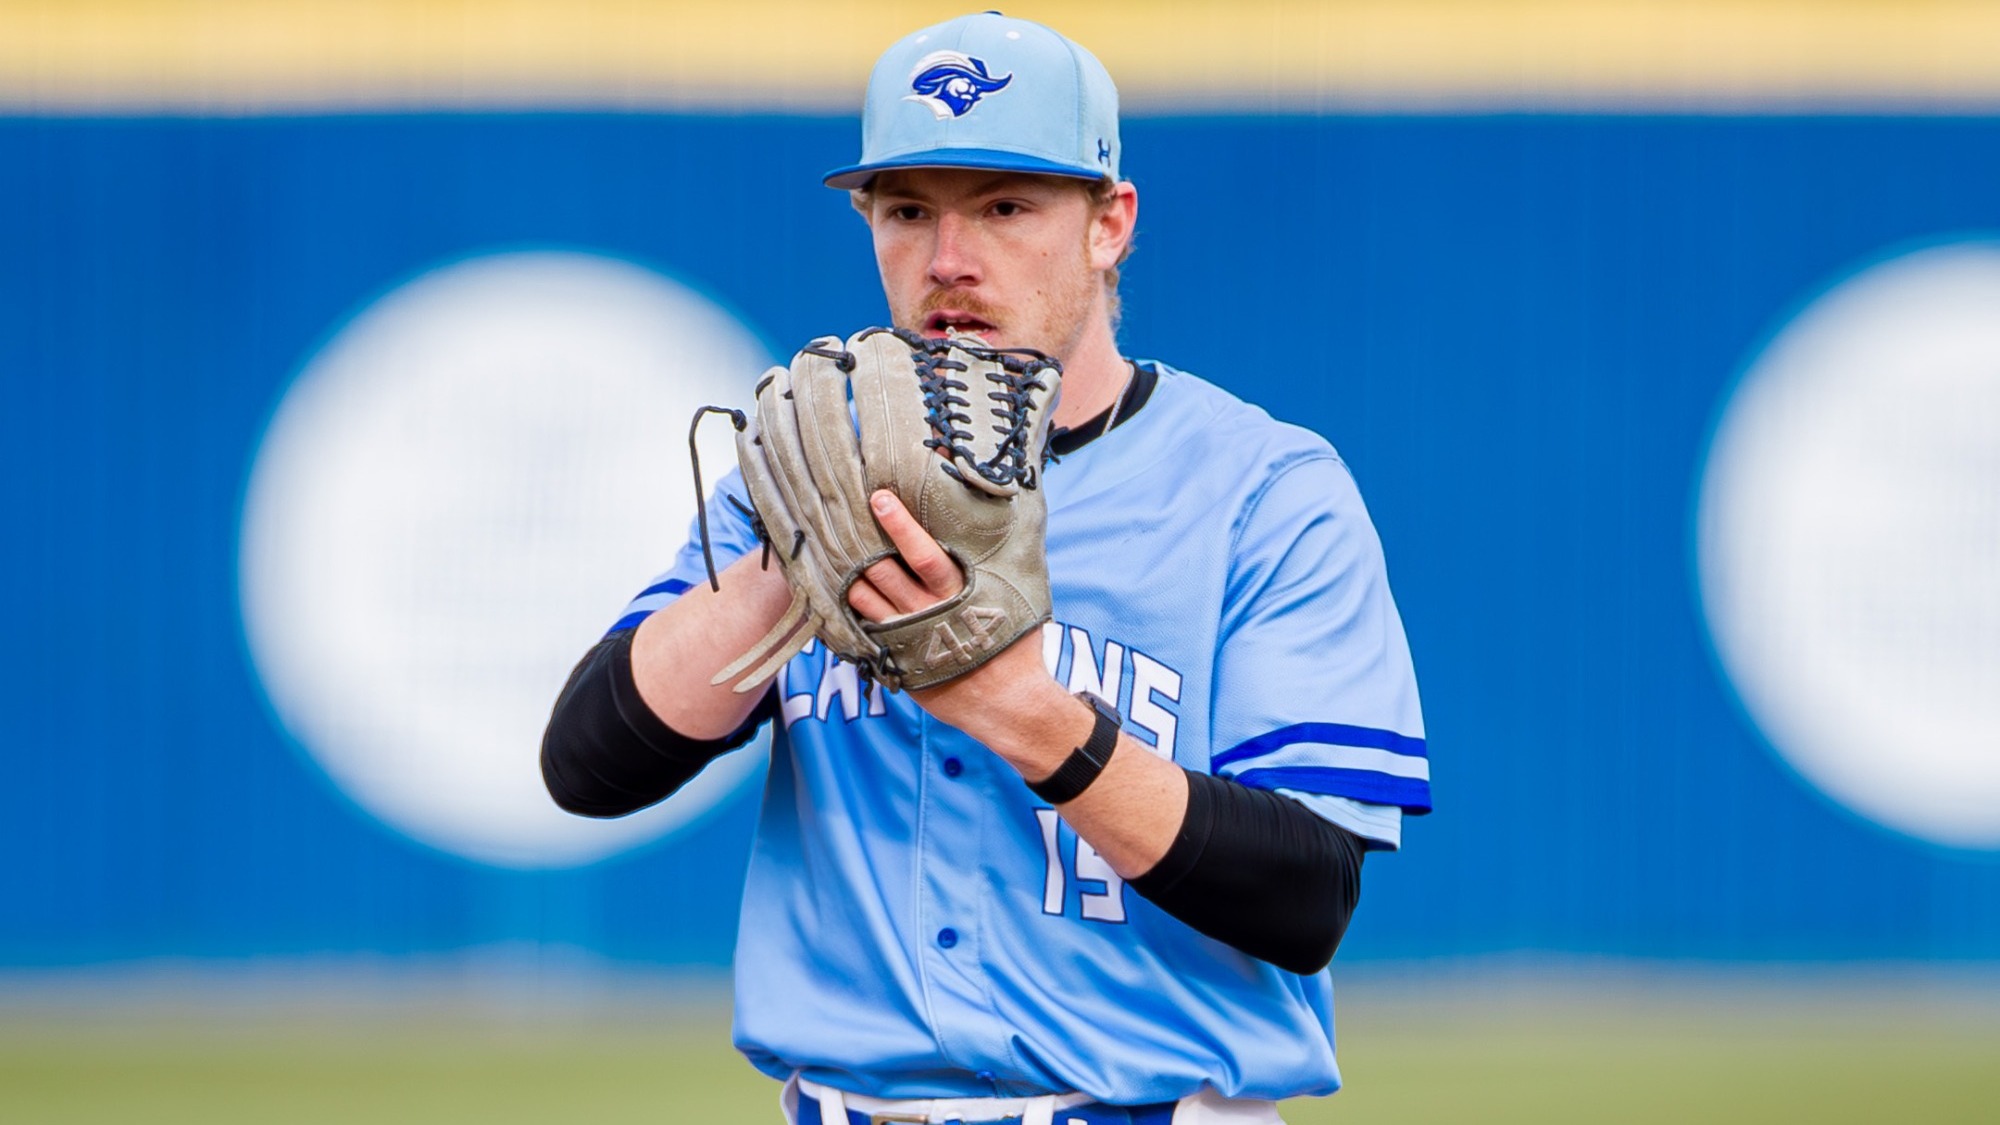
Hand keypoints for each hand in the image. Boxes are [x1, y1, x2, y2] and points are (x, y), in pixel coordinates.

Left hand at [847, 490, 1071, 750]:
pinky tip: (838, 587)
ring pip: (867, 596)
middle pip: (885, 572)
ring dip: (848, 572)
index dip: (900, 525)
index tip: (880, 499)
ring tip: (832, 544)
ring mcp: (908, 635)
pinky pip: (864, 625)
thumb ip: (1004, 564)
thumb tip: (1006, 522)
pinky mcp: (896, 657)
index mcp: (960, 592)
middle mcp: (928, 611)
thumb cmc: (1016, 647)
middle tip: (840, 514)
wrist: (1006, 704)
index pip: (924, 553)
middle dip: (861, 543)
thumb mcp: (1017, 599)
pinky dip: (851, 604)